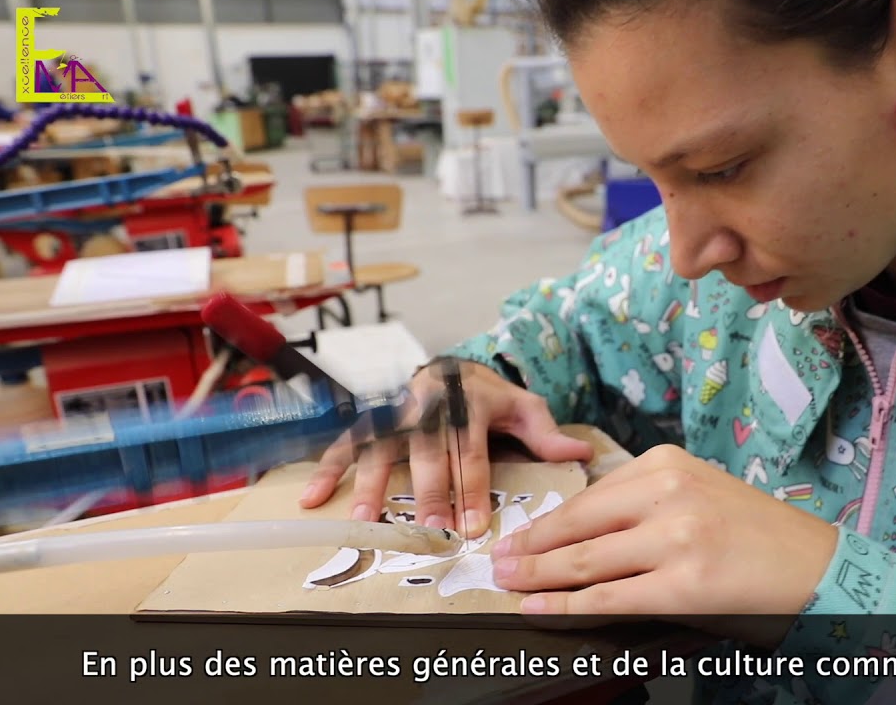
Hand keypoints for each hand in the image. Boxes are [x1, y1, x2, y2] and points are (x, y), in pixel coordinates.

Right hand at [299, 360, 593, 536]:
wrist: (453, 366)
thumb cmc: (491, 397)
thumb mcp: (525, 406)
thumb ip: (547, 432)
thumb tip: (580, 455)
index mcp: (472, 401)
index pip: (472, 450)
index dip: (472, 488)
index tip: (471, 526)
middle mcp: (431, 403)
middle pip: (427, 450)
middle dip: (428, 492)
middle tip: (430, 530)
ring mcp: (397, 409)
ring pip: (382, 445)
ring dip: (371, 484)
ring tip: (365, 520)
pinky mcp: (373, 417)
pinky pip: (348, 442)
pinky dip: (328, 469)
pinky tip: (314, 499)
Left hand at [489, 444, 837, 645]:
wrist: (818, 566)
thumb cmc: (756, 534)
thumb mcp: (698, 493)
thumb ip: (644, 503)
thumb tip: (578, 532)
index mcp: (667, 464)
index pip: (589, 497)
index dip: (545, 522)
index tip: (516, 536)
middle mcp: (667, 493)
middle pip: (578, 526)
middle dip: (530, 548)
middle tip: (495, 564)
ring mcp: (675, 538)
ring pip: (586, 562)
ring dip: (538, 577)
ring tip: (508, 586)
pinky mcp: (684, 585)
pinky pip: (611, 599)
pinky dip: (568, 606)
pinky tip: (541, 609)